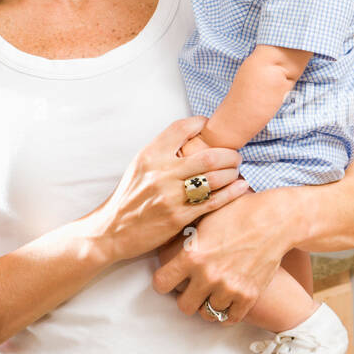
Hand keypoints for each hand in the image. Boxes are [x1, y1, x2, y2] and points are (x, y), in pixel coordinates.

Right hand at [94, 116, 246, 263]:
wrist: (112, 230)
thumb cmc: (129, 196)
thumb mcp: (140, 165)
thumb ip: (163, 152)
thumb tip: (192, 138)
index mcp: (150, 154)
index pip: (182, 128)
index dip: (202, 124)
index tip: (213, 128)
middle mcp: (161, 172)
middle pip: (208, 154)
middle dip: (228, 154)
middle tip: (235, 155)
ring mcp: (170, 195)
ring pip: (214, 177)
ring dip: (231, 172)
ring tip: (236, 171)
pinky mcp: (178, 217)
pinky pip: (213, 201)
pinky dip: (231, 192)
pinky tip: (241, 187)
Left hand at [152, 186, 290, 323]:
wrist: (274, 221)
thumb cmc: (238, 213)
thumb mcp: (204, 219)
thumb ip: (185, 236)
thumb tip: (166, 240)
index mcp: (192, 255)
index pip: (161, 283)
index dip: (163, 282)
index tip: (169, 279)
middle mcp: (208, 276)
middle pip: (184, 306)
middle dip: (186, 298)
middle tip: (192, 288)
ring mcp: (229, 289)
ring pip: (207, 314)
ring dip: (208, 304)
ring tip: (212, 291)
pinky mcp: (248, 297)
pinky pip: (229, 319)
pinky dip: (227, 312)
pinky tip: (227, 299)